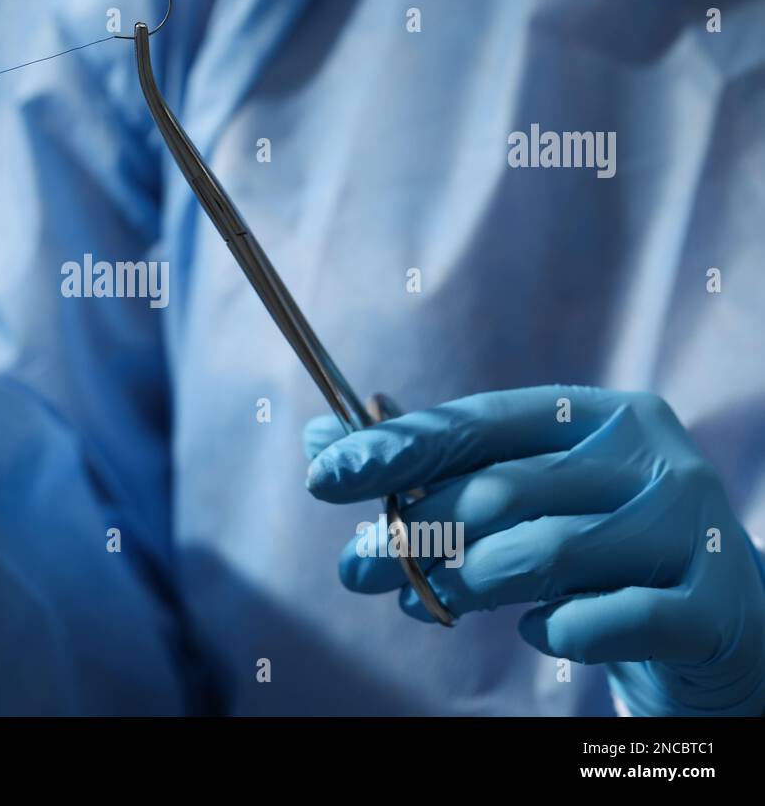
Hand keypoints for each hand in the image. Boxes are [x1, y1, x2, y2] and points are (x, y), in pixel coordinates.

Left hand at [304, 385, 764, 714]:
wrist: (725, 626)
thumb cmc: (603, 551)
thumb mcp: (523, 502)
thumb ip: (434, 468)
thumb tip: (322, 438)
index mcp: (602, 415)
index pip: (481, 421)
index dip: (397, 447)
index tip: (325, 476)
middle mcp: (652, 458)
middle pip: (501, 488)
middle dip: (412, 533)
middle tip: (356, 567)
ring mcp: (690, 528)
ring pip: (546, 550)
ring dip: (468, 582)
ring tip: (429, 604)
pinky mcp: (714, 605)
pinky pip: (609, 619)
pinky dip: (558, 630)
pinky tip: (540, 632)